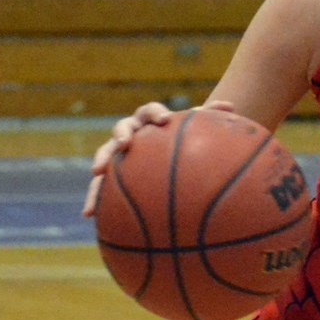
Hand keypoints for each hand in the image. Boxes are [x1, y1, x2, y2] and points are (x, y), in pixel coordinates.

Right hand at [81, 100, 233, 216]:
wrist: (166, 150)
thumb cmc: (183, 137)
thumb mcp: (196, 128)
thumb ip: (210, 116)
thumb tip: (231, 105)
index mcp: (151, 120)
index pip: (149, 111)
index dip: (155, 113)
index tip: (165, 119)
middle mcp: (131, 133)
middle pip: (122, 128)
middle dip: (122, 134)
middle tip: (126, 143)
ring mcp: (118, 153)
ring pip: (105, 154)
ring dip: (100, 161)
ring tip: (97, 173)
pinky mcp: (111, 174)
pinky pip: (100, 187)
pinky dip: (94, 198)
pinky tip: (89, 214)